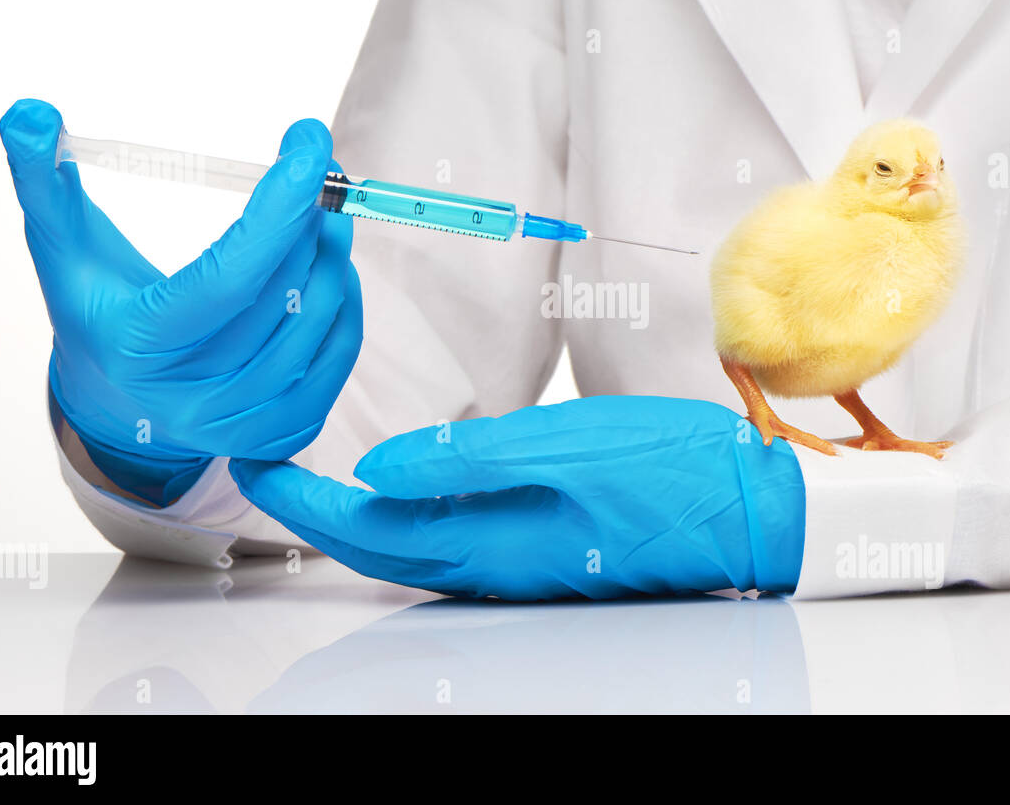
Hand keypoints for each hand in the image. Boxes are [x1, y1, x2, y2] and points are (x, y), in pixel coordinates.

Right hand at [0, 99, 362, 502]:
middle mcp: (191, 397)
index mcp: (138, 347)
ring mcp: (238, 422)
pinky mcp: (277, 433)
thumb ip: (41, 180)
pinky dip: (346, 308)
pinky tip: (332, 270)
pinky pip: (336, 362)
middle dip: (311, 224)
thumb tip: (29, 113)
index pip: (228, 277)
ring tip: (325, 218)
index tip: (309, 145)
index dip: (278, 209)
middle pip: (283, 297)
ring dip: (333, 259)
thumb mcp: (62, 250)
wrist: (114, 403)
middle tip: (316, 174)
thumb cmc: (96, 311)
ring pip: (318, 326)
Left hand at [230, 396, 805, 599]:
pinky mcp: (548, 544)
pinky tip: (411, 490)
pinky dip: (411, 516)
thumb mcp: (567, 447)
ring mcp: (523, 559)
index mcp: (491, 540)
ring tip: (320, 479)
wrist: (753, 511)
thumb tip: (376, 470)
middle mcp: (497, 562)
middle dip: (317, 512)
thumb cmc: (670, 474)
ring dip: (359, 517)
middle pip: (380, 546)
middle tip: (268, 469)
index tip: (255, 466)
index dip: (305, 501)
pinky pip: (455, 539)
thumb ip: (467, 459)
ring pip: (414, 547)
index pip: (369, 529)